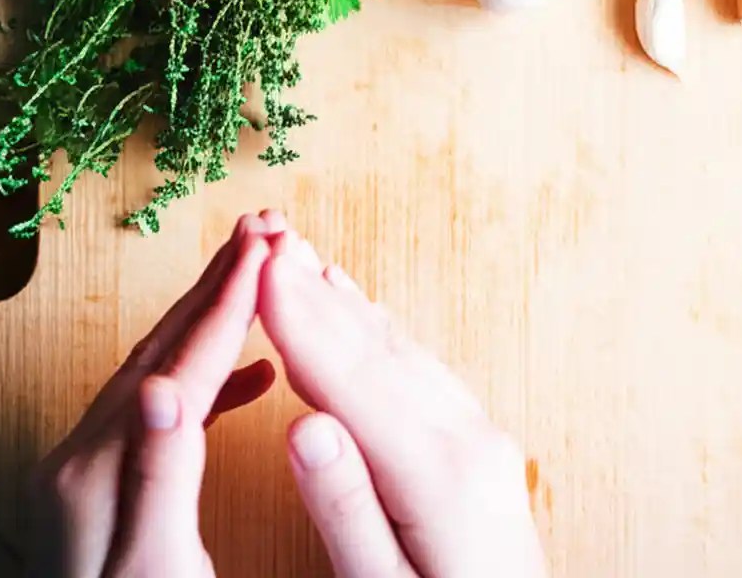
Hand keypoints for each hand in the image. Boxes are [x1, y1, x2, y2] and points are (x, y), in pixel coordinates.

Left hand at [27, 215, 276, 576]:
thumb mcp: (155, 565)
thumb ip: (157, 476)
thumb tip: (163, 385)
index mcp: (103, 466)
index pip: (180, 361)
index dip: (229, 299)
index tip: (269, 245)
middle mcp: (88, 452)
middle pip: (164, 344)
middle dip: (218, 282)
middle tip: (265, 228)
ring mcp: (94, 463)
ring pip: (163, 364)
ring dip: (212, 317)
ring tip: (260, 278)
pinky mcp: (110, 480)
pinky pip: (164, 403)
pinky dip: (208, 375)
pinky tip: (246, 375)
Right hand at [258, 226, 546, 577]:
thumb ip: (347, 507)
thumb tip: (304, 426)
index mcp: (440, 477)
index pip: (355, 383)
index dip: (302, 322)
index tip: (259, 269)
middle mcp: (468, 441)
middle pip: (379, 353)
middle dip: (318, 294)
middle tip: (270, 235)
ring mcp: (481, 437)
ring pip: (403, 354)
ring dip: (347, 305)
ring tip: (301, 259)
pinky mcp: (481, 443)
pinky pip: (424, 373)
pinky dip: (383, 336)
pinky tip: (360, 312)